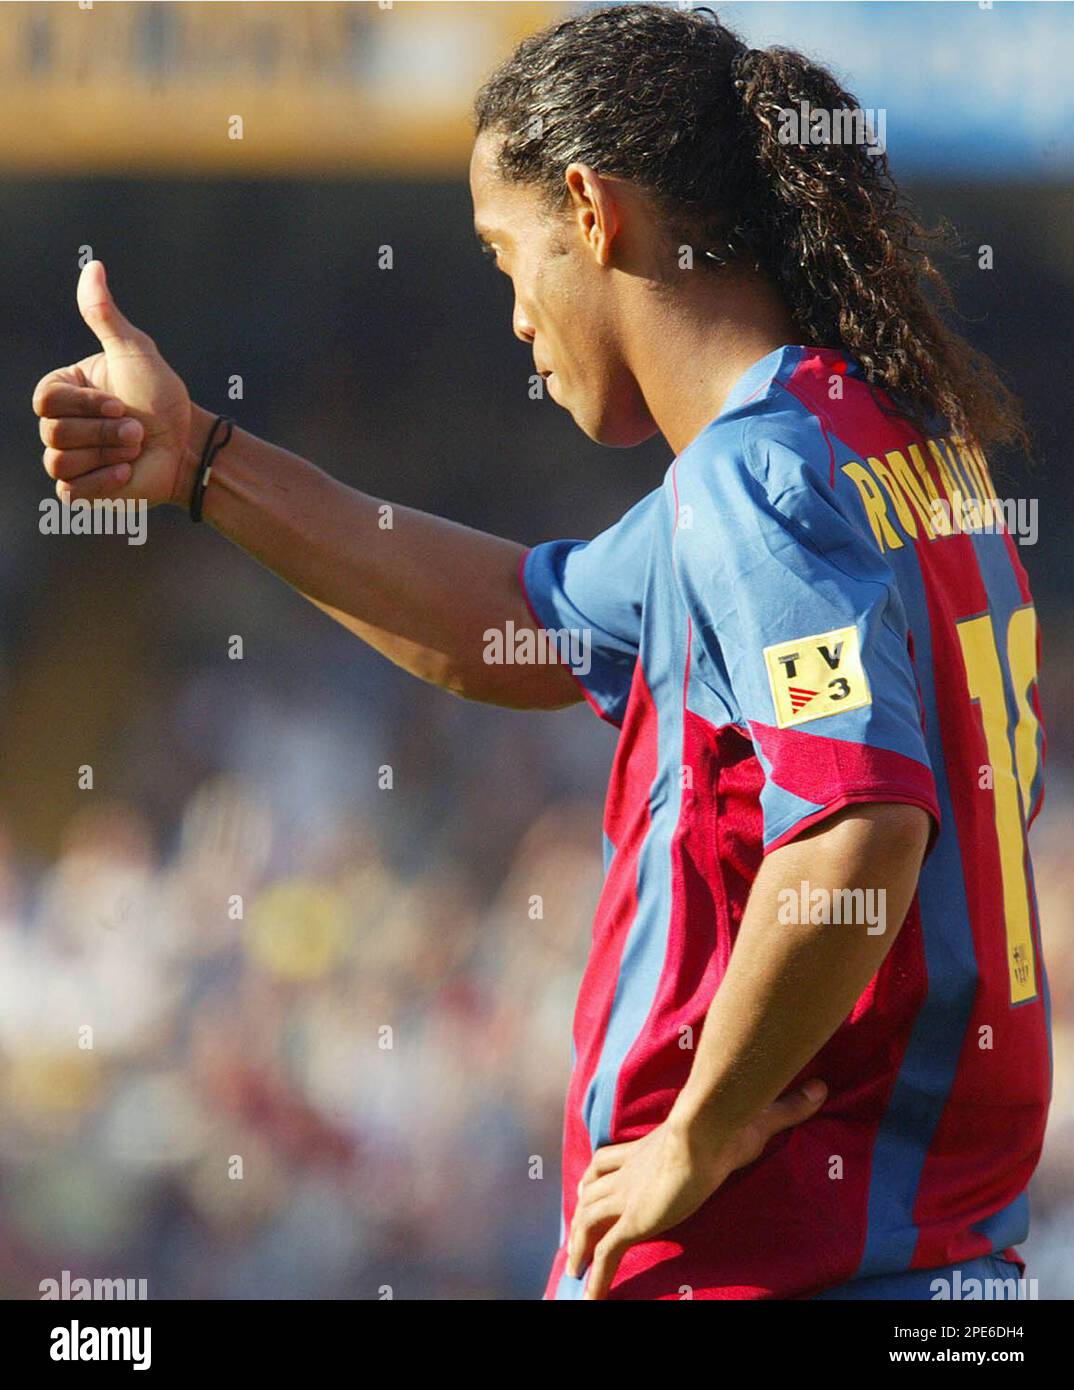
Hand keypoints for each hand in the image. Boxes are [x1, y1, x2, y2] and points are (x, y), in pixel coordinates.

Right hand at [32, 260, 194, 507]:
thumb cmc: (162, 397)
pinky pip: (70, 491)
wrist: (188, 445)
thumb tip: (92, 265)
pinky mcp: (83, 489)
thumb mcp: (135, 353)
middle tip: (137, 430)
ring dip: (107, 455)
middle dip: (104, 433)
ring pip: (59, 462)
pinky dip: (104, 483)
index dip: (85, 406)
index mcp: (64, 388)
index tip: (121, 403)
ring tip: (135, 450)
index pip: (45, 400)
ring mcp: (69, 458)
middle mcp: (61, 423)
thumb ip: (106, 314)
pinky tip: (128, 473)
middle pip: (53, 433)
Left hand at [568, 1078, 826, 1299]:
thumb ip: (786, 1107)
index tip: (592, 1185)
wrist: (709, 1128)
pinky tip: (589, 1296)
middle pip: (592, 1187)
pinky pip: (608, 1253)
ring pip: (590, 1218)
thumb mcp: (759, 1118)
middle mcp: (632, 1172)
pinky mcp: (636, 1221)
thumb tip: (820, 1088)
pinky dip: (596, 1277)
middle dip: (582, 1208)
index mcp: (650, 1149)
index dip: (600, 1173)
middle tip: (578, 1228)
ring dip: (580, 1241)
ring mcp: (630, 1196)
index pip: (611, 1158)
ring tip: (575, 1267)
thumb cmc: (729, 1121)